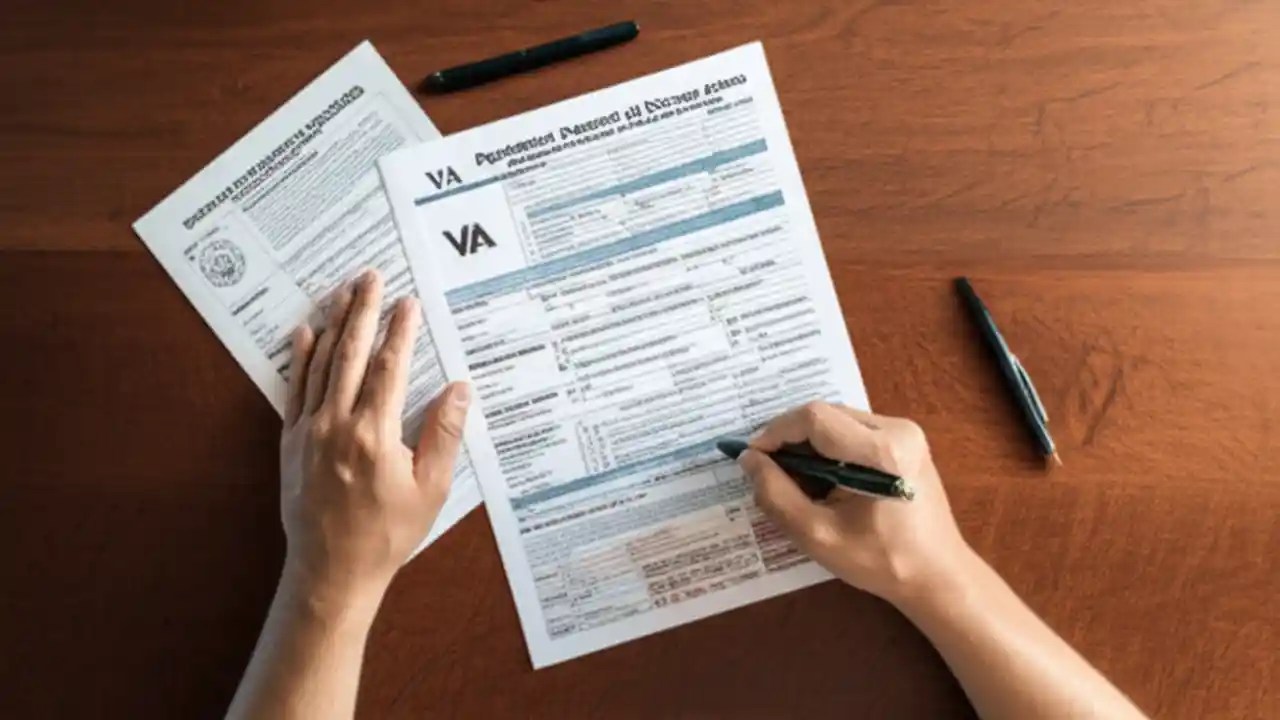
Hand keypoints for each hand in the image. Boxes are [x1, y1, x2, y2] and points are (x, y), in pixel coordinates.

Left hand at [279, 269, 470, 613]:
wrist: (332, 572)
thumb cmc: (387, 534)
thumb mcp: (430, 489)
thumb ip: (443, 435)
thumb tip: (458, 389)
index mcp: (374, 434)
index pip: (390, 368)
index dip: (400, 331)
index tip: (408, 301)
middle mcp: (336, 424)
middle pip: (351, 354)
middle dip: (363, 311)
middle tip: (370, 275)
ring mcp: (308, 431)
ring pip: (321, 365)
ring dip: (334, 325)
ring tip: (343, 291)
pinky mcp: (290, 443)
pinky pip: (293, 389)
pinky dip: (300, 358)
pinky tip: (305, 332)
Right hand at [739, 402, 969, 605]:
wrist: (938, 576)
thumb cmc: (881, 561)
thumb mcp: (817, 535)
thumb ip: (777, 494)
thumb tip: (749, 460)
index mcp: (883, 451)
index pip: (814, 418)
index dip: (775, 432)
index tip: (752, 458)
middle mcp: (899, 429)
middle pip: (825, 415)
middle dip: (790, 439)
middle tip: (770, 473)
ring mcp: (906, 432)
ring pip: (837, 421)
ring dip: (809, 444)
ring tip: (796, 481)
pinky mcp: (906, 440)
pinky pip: (853, 430)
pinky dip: (829, 448)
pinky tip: (824, 480)